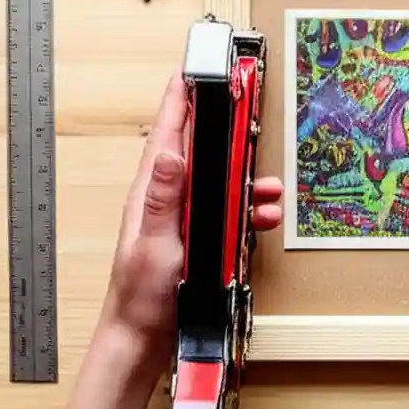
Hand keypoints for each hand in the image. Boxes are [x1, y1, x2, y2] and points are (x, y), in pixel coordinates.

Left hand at [98, 71, 283, 370]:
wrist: (143, 340)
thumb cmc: (140, 296)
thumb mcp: (154, 243)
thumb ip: (164, 197)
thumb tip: (169, 150)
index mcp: (151, 192)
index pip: (166, 133)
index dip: (180, 99)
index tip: (194, 68)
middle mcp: (168, 200)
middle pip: (201, 151)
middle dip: (227, 134)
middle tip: (248, 113)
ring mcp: (185, 219)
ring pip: (223, 184)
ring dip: (247, 182)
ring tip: (268, 189)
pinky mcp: (200, 239)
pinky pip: (230, 215)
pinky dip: (249, 212)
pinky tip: (263, 218)